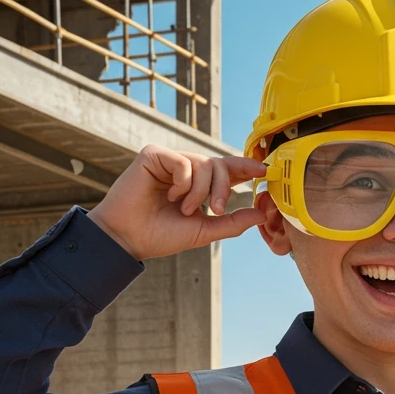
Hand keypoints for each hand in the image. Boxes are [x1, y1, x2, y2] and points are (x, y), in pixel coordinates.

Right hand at [88, 145, 267, 260]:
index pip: (227, 169)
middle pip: (219, 165)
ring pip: (204, 163)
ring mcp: (170, 160)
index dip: (246, 167)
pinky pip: (184, 162)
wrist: (129, 239)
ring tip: (183, 208)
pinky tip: (170, 196)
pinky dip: (183, 183)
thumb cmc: (161, 235)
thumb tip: (261, 213)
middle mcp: (185, 169)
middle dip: (223, 189)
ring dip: (200, 191)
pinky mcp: (154, 154)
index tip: (265, 169)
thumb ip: (232, 222)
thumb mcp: (204, 230)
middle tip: (216, 210)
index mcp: (198, 184)